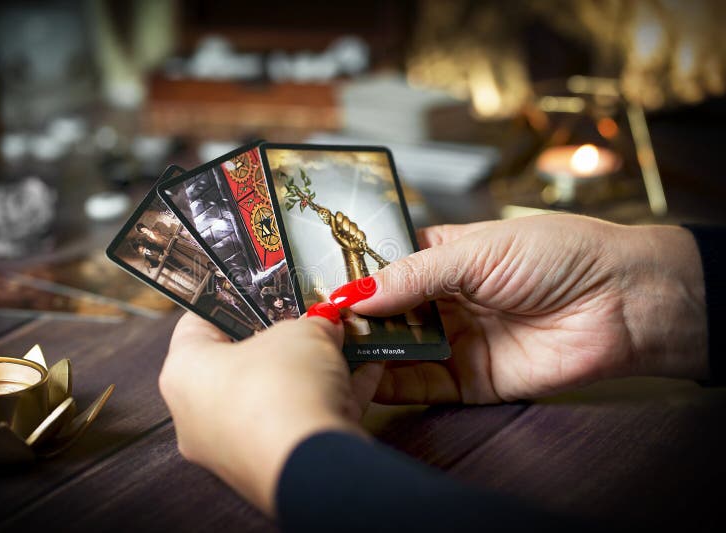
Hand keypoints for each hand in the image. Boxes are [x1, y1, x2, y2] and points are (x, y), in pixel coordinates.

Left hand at [158, 311, 382, 514]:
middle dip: (284, 338)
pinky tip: (364, 374)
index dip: (234, 300)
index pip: (199, 322)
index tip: (261, 289)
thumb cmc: (284, 391)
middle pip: (242, 362)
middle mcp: (198, 415)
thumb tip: (326, 326)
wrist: (315, 465)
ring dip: (312, 370)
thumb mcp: (303, 332)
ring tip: (346, 344)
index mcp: (184, 373)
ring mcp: (234, 446)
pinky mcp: (271, 467)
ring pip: (275, 395)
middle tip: (311, 317)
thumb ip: (312, 323)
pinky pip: (298, 422)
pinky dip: (328, 399)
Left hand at [329, 211, 366, 252]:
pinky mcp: (361, 232)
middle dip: (344, 225)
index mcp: (340, 223)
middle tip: (344, 231)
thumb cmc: (342, 242)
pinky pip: (359, 232)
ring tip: (350, 238)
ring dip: (351, 232)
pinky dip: (357, 236)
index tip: (339, 221)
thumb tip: (331, 217)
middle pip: (346, 218)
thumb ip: (333, 225)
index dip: (339, 217)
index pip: (339, 215)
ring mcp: (354, 228)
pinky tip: (355, 239)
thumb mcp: (336, 234)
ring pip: (353, 224)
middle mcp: (347, 224)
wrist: (350, 250)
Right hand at [344, 214, 707, 403]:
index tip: (320, 284)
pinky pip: (421, 384)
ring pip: (398, 349)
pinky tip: (364, 376)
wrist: (623, 302)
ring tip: (330, 348)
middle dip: (355, 317)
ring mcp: (456, 339)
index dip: (355, 276)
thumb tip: (356, 293)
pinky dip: (392, 383)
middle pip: (386, 312)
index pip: (386, 267)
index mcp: (446, 256)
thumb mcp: (478, 251)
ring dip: (367, 350)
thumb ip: (415, 275)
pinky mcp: (470, 379)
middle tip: (318, 322)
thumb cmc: (560, 255)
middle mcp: (446, 299)